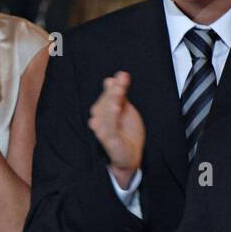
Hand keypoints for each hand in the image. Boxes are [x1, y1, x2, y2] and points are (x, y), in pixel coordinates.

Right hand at [87, 71, 145, 187]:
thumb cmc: (126, 132)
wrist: (130, 154)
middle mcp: (100, 119)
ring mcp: (103, 130)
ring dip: (110, 106)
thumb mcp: (126, 109)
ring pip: (104, 116)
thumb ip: (119, 95)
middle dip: (112, 94)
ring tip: (117, 99)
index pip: (108, 95)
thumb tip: (113, 77)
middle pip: (104, 103)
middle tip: (120, 86)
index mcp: (104, 110)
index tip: (123, 76)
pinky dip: (109, 122)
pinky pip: (107, 131)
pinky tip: (114, 111)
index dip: (115, 86)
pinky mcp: (108, 141)